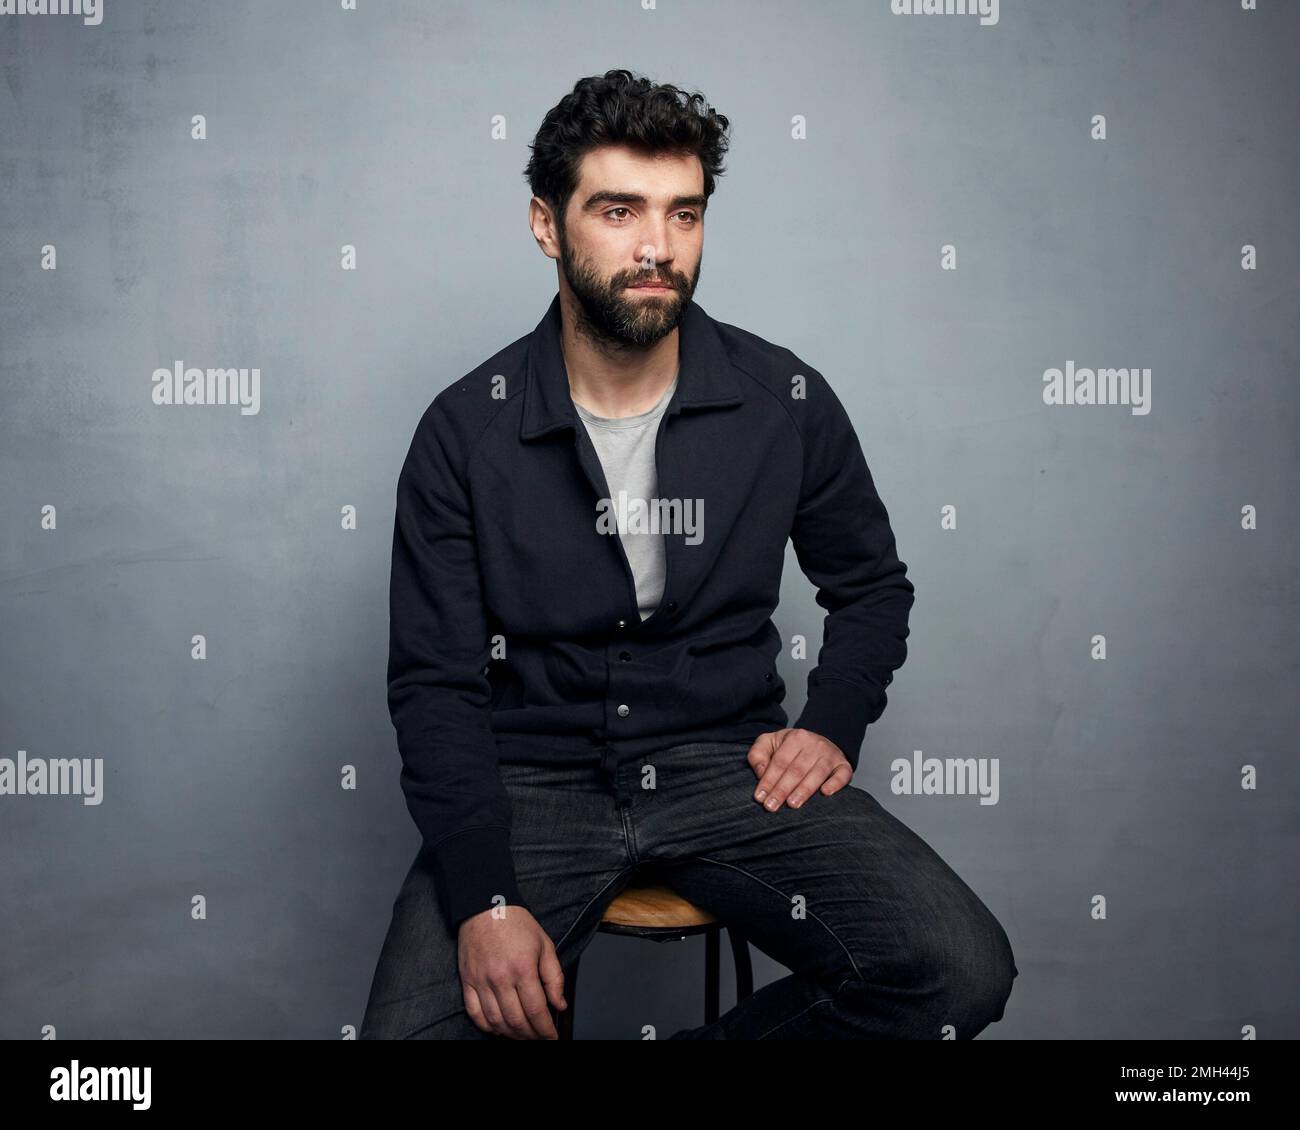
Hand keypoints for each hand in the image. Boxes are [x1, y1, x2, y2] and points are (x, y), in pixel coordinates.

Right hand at [457, 904, 566, 1038]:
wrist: (485, 906)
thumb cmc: (517, 924)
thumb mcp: (544, 944)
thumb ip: (554, 977)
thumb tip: (560, 1005)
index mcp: (523, 968)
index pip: (536, 1010)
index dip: (546, 1030)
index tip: (552, 1037)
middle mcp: (501, 978)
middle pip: (516, 1020)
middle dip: (531, 1036)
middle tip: (539, 1038)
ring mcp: (481, 981)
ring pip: (496, 1021)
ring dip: (511, 1035)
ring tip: (522, 1035)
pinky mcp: (467, 981)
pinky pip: (475, 1013)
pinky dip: (487, 1026)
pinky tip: (498, 1028)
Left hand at [747, 727, 852, 810]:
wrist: (816, 742)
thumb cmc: (788, 747)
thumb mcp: (769, 743)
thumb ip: (758, 755)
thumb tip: (761, 772)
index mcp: (795, 737)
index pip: (780, 762)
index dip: (768, 780)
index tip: (760, 797)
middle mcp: (815, 744)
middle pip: (797, 770)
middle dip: (782, 790)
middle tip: (771, 806)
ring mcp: (831, 755)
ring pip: (817, 774)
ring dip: (804, 790)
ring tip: (792, 804)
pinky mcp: (843, 765)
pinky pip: (842, 774)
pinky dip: (835, 784)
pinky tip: (826, 793)